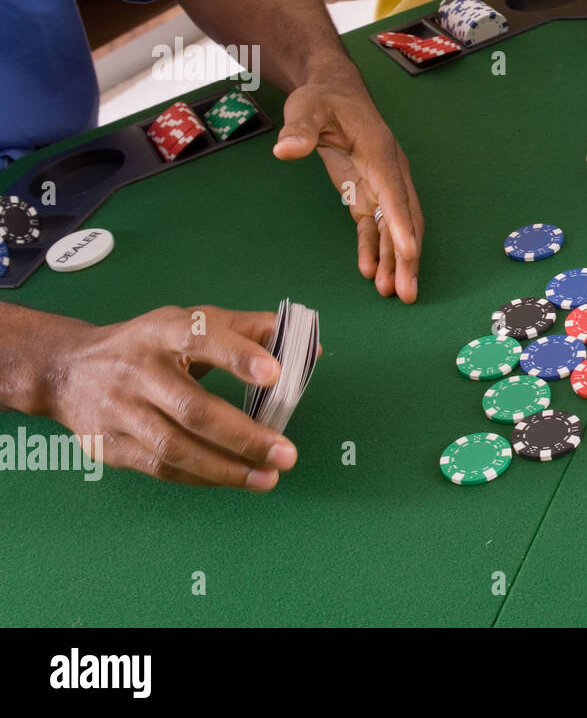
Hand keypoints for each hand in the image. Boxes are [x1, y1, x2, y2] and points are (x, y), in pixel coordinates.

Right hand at [37, 306, 297, 487]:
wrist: (66, 369)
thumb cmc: (147, 343)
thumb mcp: (190, 321)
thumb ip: (249, 330)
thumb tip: (308, 347)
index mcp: (163, 332)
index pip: (200, 336)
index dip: (238, 354)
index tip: (275, 373)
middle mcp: (138, 371)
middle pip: (193, 408)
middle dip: (244, 436)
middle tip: (286, 454)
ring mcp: (120, 411)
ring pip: (176, 447)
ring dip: (226, 468)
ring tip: (268, 477)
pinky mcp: (109, 445)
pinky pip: (161, 468)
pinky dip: (202, 477)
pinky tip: (233, 479)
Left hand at [274, 66, 424, 302]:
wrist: (336, 93)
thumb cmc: (324, 99)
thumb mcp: (307, 108)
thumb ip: (299, 130)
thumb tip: (285, 150)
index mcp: (380, 152)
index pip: (394, 192)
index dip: (402, 223)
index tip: (409, 252)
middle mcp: (389, 172)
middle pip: (405, 218)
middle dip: (407, 256)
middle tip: (407, 291)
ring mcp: (382, 185)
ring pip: (395, 228)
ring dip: (395, 261)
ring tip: (393, 293)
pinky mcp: (368, 194)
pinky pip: (375, 227)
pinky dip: (375, 250)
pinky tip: (370, 273)